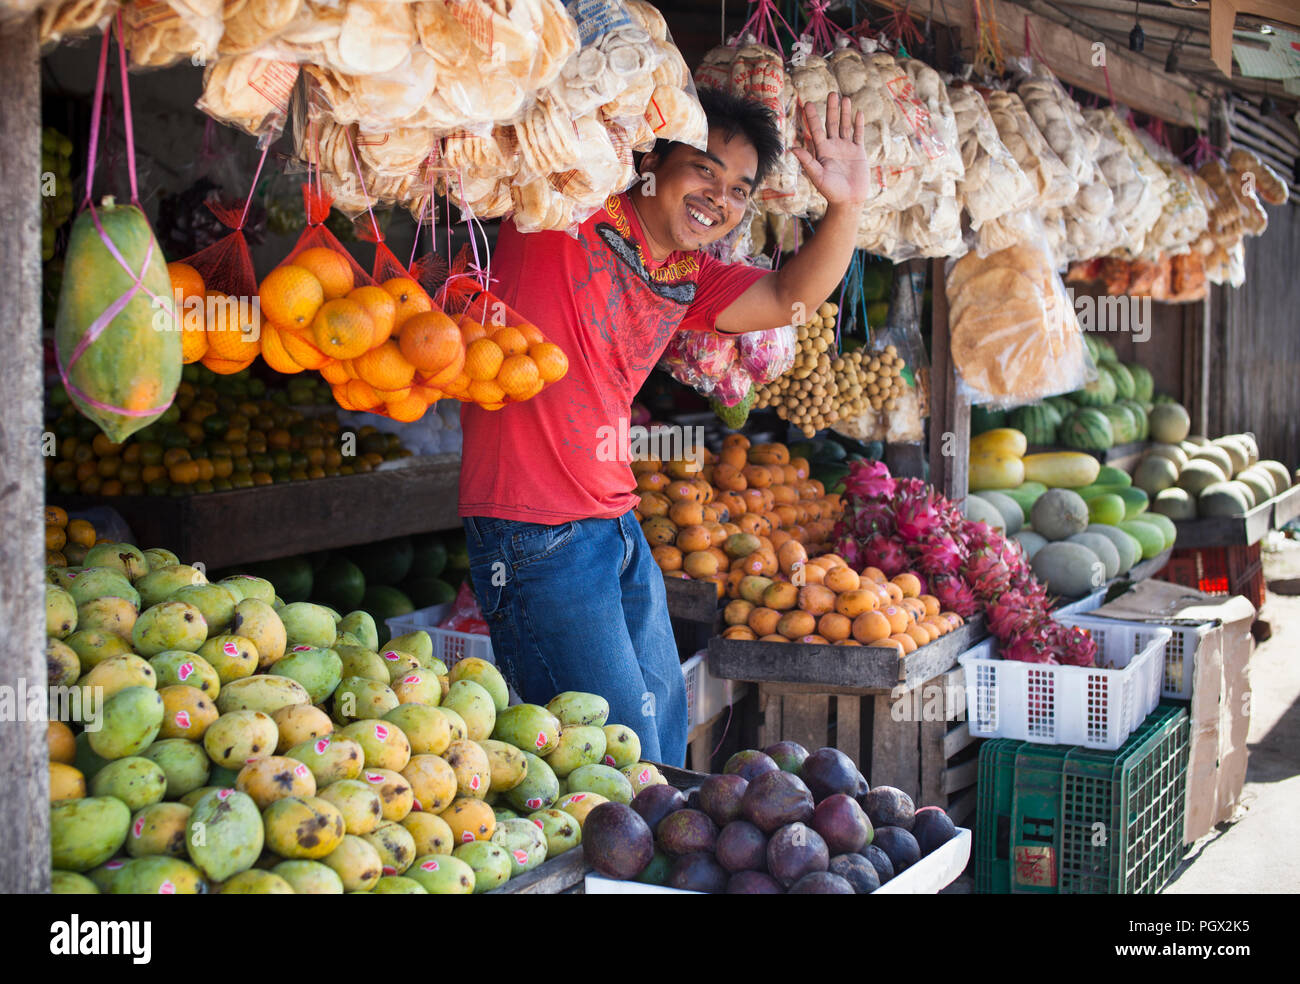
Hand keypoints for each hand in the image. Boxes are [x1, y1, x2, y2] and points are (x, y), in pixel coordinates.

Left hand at [790, 91, 870, 207]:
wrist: (848, 201)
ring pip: (845, 126)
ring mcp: (846, 148)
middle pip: (831, 124)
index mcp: (821, 151)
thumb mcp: (817, 176)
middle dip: (831, 109)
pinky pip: (858, 135)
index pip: (816, 130)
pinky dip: (858, 124)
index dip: (812, 117)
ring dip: (845, 113)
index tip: (807, 103)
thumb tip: (792, 148)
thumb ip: (807, 161)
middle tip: (831, 93)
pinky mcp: (858, 152)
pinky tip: (858, 112)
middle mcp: (833, 147)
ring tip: (844, 98)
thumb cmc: (830, 191)